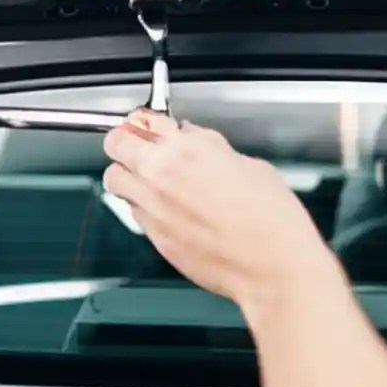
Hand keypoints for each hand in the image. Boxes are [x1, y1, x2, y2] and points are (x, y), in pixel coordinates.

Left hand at [101, 109, 338, 316]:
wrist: (272, 268)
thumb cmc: (271, 219)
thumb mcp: (250, 166)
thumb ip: (212, 149)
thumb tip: (195, 140)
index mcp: (187, 149)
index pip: (142, 119)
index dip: (143, 121)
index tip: (147, 124)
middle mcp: (162, 174)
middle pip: (115, 143)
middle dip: (124, 141)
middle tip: (137, 146)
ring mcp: (153, 206)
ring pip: (114, 179)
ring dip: (126, 174)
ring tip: (146, 178)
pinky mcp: (153, 235)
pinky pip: (132, 210)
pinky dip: (141, 205)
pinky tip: (165, 208)